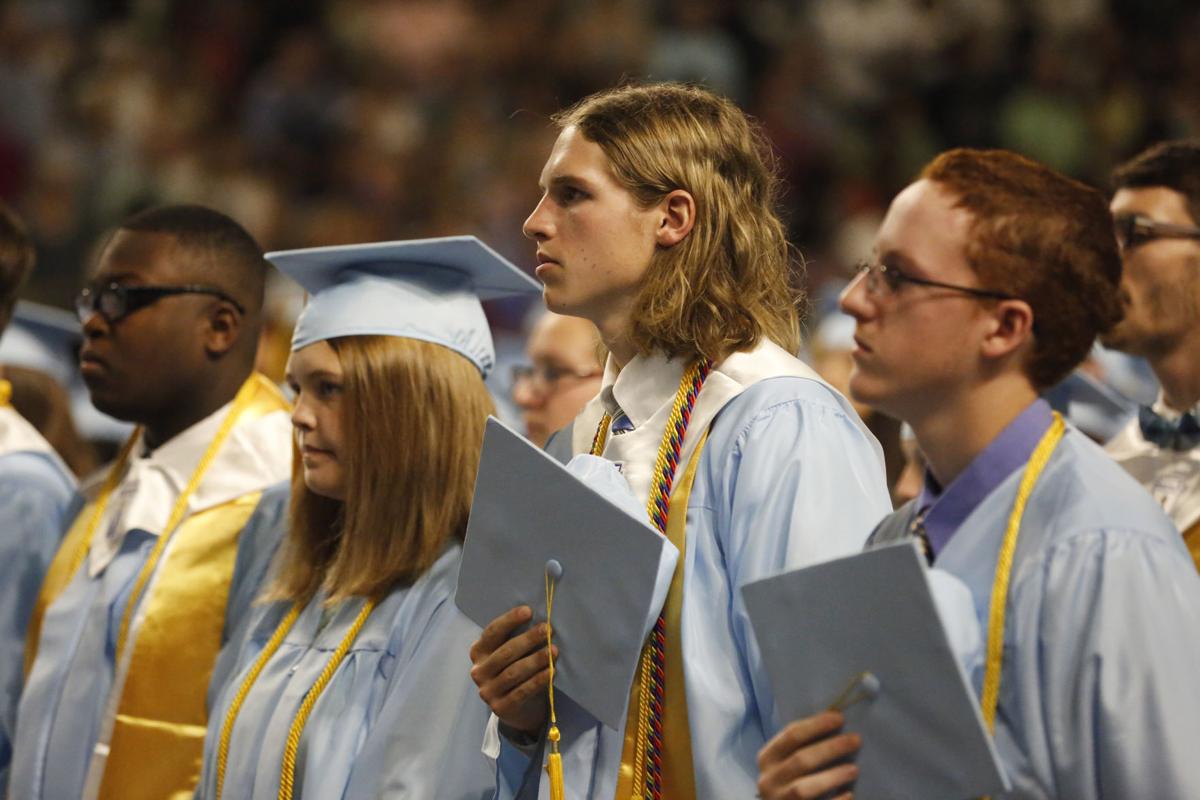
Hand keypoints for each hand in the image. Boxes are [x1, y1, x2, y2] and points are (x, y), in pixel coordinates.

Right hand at [469, 605, 557, 735]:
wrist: (517, 709)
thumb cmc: (515, 671)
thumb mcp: (510, 655)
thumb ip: (516, 639)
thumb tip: (540, 621)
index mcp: (478, 652)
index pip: (492, 632)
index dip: (509, 620)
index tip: (529, 610)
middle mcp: (478, 671)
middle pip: (505, 652)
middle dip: (528, 639)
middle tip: (548, 629)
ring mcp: (487, 691)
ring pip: (514, 672)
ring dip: (536, 659)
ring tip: (555, 650)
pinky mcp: (500, 708)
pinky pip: (522, 691)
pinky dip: (538, 680)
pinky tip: (551, 671)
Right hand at [757, 710, 860, 799]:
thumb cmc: (789, 781)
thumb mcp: (787, 761)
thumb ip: (803, 746)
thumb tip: (835, 719)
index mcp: (767, 757)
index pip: (791, 735)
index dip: (816, 725)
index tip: (840, 718)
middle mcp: (768, 779)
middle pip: (800, 759)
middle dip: (830, 748)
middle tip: (855, 740)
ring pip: (803, 788)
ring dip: (832, 776)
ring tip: (854, 769)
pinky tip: (849, 794)